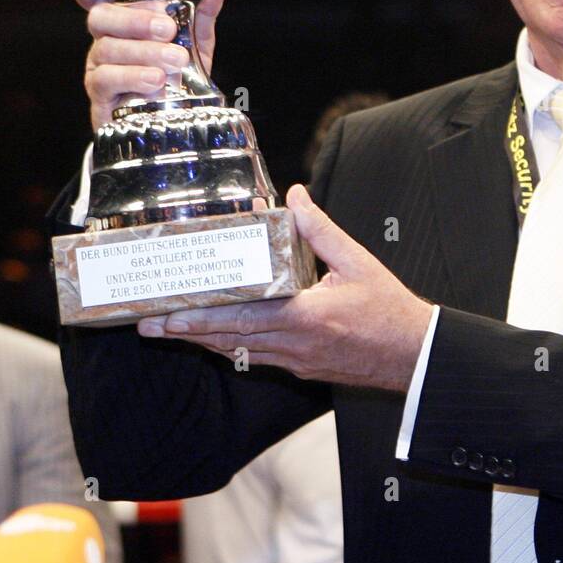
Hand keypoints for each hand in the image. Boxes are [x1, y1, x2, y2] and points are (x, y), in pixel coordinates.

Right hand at [70, 0, 232, 129]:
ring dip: (144, 53)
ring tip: (176, 61)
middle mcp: (106, 37)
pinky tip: (156, 81)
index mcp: (123, 16)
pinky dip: (133, 77)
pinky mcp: (100, 96)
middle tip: (169, 29)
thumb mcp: (196, 35)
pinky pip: (105, 80)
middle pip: (101, 16)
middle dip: (134, 20)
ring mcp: (99, 66)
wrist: (179, 119)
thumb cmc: (178, 71)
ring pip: (107, 48)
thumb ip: (205, 2)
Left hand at [137, 184, 434, 393]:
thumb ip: (320, 229)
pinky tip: (213, 338)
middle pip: (227, 339)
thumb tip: (294, 196)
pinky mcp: (300, 367)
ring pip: (238, 351)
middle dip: (186, 331)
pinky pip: (255, 356)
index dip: (200, 317)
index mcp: (304, 317)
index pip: (240, 318)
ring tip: (169, 330)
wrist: (414, 356)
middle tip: (148, 324)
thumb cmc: (388, 309)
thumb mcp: (356, 261)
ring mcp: (295, 360)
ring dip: (202, 340)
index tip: (167, 313)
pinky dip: (229, 346)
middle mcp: (292, 344)